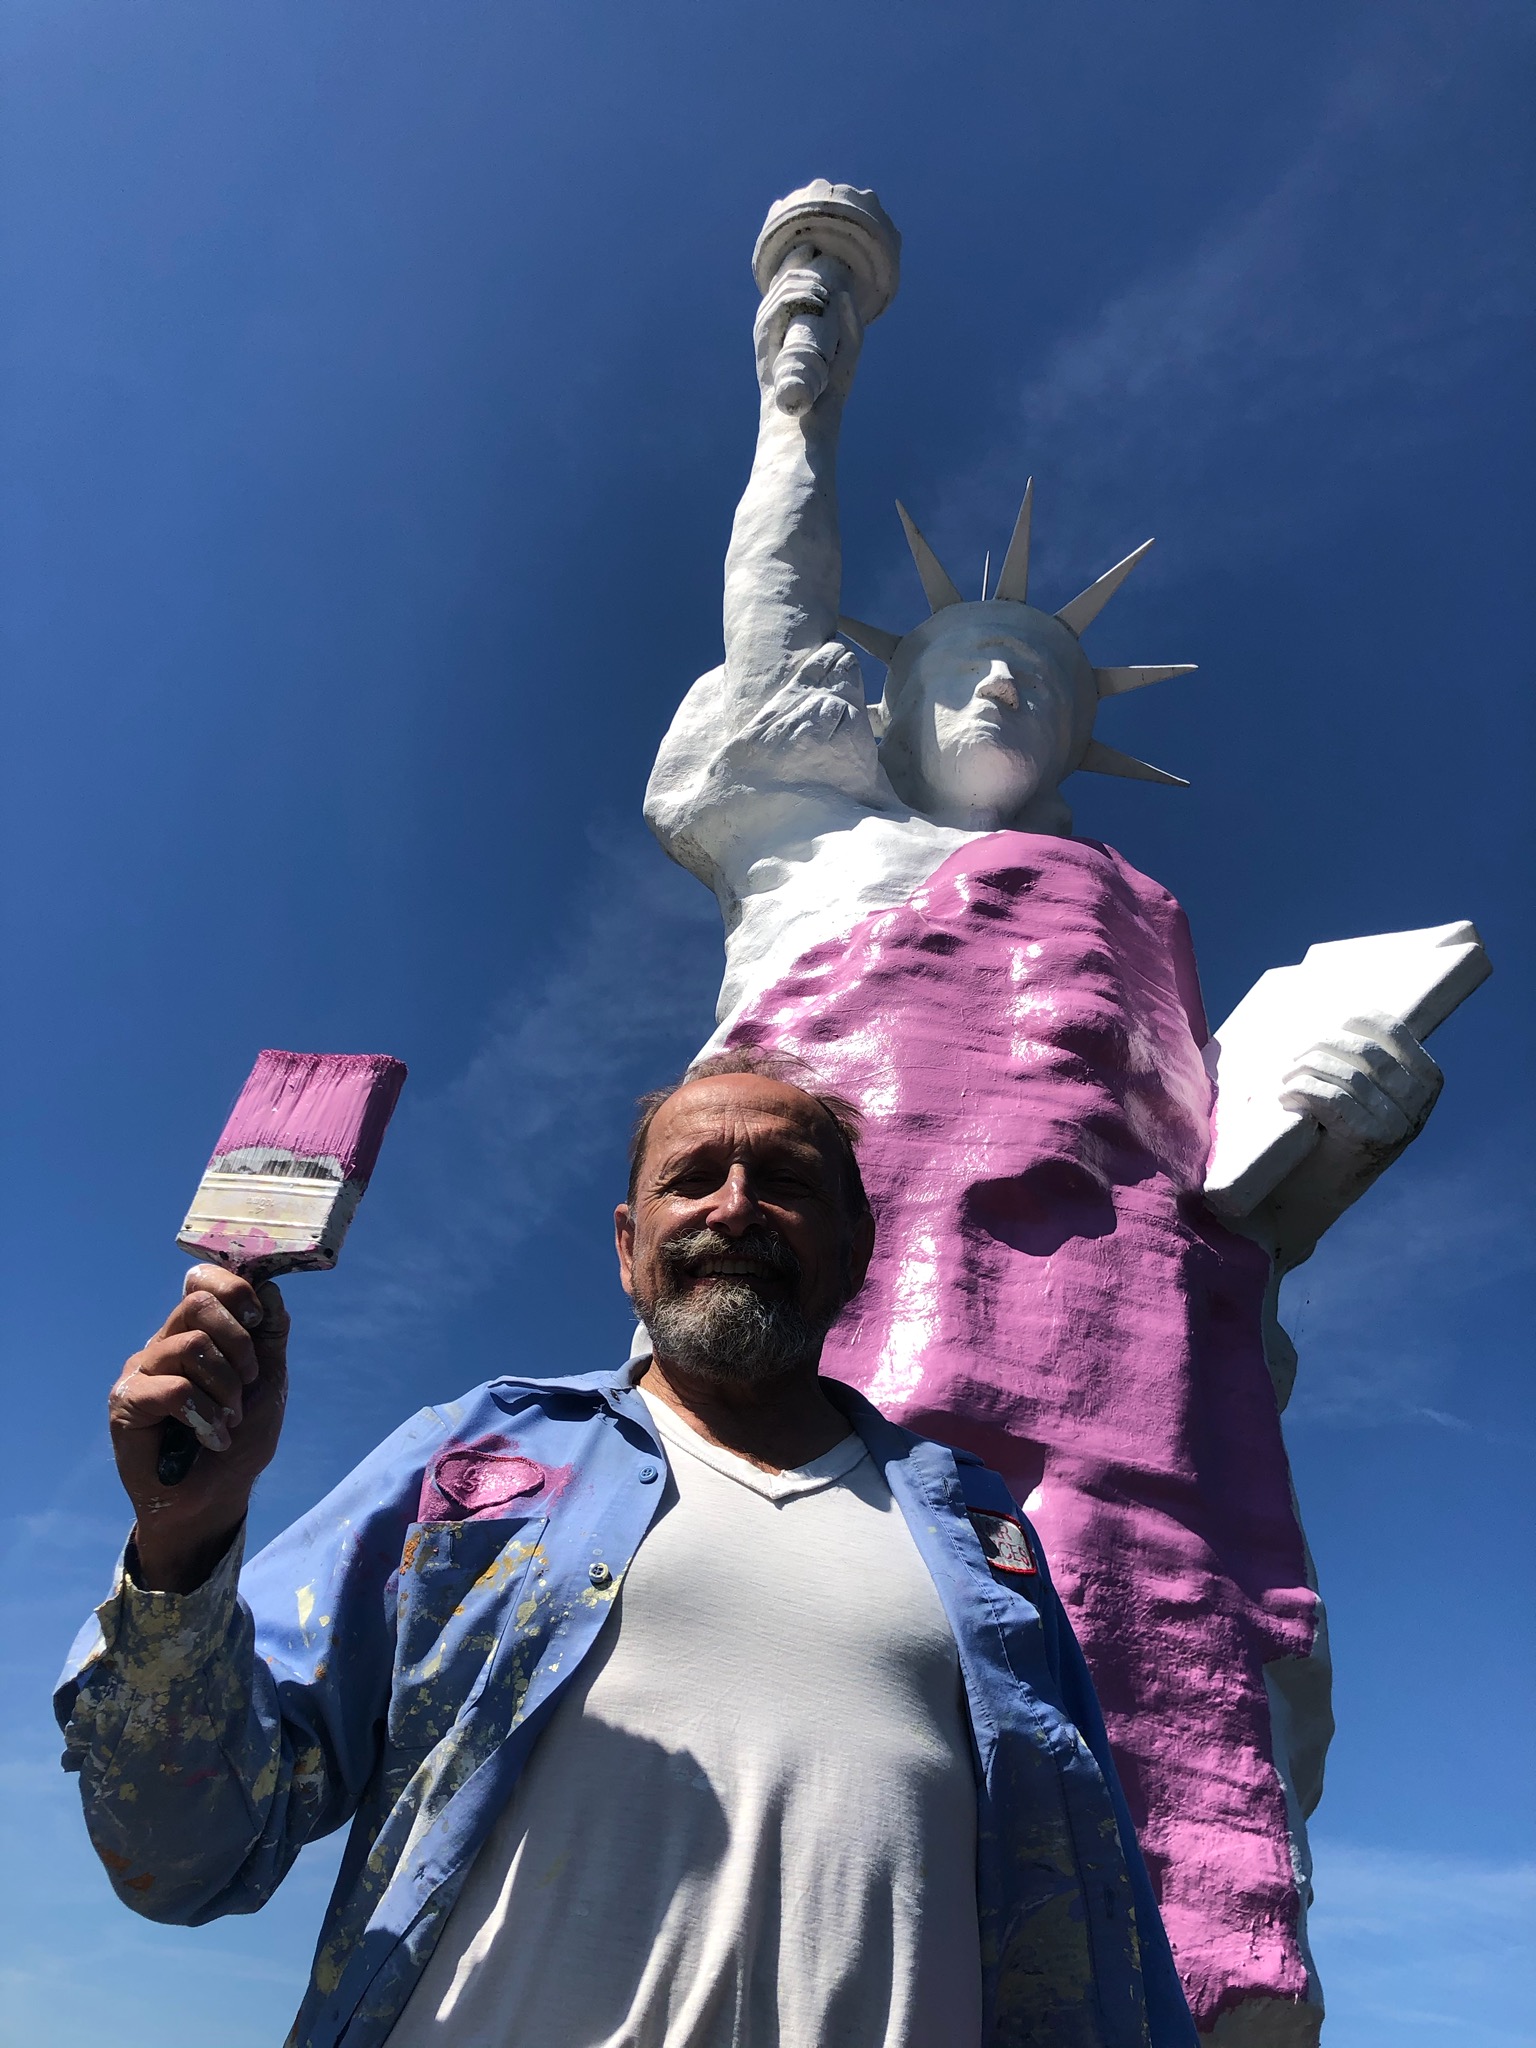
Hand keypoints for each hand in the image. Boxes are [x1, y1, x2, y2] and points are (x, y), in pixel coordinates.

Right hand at [109, 1265, 288, 1590]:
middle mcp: (165, 1344)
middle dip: (238, 1340)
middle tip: (251, 1381)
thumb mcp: (268, 1381)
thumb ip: (269, 1335)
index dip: (233, 1288)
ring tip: (230, 1420)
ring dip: (226, 1386)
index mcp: (197, 1332)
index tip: (256, 1317)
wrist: (214, 1498)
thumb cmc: (240, 1439)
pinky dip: (204, 1415)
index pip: (201, 1282)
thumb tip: (271, 1288)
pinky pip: (172, 1389)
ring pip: (189, 1346)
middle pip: (196, 1303)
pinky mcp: (126, 1404)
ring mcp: (142, 1371)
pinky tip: (212, 1437)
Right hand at [753, 257, 862, 410]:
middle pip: (784, 277)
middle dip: (802, 261)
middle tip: (823, 257)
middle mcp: (774, 323)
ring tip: (825, 283)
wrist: (807, 421)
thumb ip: (849, 324)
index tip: (815, 246)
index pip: (788, 281)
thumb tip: (845, 293)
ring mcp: (767, 330)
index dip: (798, 259)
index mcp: (788, 323)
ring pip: (784, 287)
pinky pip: (779, 304)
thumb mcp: (846, 353)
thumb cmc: (826, 393)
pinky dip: (798, 294)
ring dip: (805, 279)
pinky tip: (818, 294)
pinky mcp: (764, 338)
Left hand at [1278, 1016, 1442, 1157]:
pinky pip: (1333, 1098)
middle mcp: (1419, 1102)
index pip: (1391, 1030)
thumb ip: (1363, 1057)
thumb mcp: (1360, 1090)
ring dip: (1306, 1069)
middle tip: (1292, 1058)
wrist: (1313, 1192)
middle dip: (1320, 1046)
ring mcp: (1398, 1124)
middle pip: (1364, 1051)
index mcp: (1426, 1080)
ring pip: (1347, 1073)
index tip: (1322, 1029)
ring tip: (1285, 1078)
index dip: (1351, 1022)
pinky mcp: (1369, 1140)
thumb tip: (1338, 1011)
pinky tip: (1287, 1096)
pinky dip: (1303, 1090)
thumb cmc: (1332, 1132)